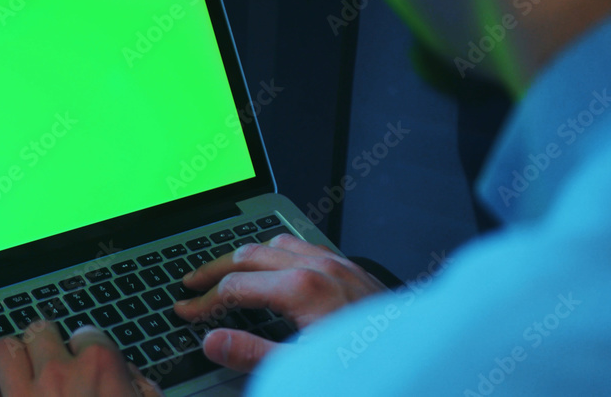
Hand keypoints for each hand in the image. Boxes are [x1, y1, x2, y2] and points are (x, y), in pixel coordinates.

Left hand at [0, 321, 161, 396]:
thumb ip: (142, 391)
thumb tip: (130, 378)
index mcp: (100, 371)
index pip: (87, 333)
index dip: (86, 351)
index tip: (84, 365)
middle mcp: (58, 376)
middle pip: (41, 331)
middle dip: (46, 347)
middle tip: (51, 368)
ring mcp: (20, 395)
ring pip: (4, 348)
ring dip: (11, 359)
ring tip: (18, 373)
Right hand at [173, 233, 386, 371]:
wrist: (424, 359)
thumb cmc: (366, 366)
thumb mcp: (300, 368)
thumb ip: (251, 354)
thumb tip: (213, 341)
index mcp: (301, 289)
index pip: (234, 288)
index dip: (203, 302)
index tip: (185, 312)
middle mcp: (318, 266)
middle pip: (247, 255)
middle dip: (214, 270)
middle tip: (191, 283)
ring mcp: (336, 263)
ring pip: (275, 242)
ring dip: (246, 256)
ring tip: (227, 272)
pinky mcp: (350, 267)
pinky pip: (304, 245)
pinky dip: (278, 252)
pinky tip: (276, 267)